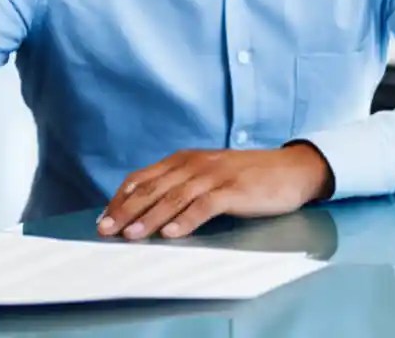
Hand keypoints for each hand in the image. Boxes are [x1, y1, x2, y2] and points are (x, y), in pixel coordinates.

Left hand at [97, 144, 333, 240]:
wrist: (291, 169)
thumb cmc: (246, 176)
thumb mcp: (208, 174)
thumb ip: (181, 185)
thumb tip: (146, 209)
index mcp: (185, 160)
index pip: (143, 177)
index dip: (121, 197)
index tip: (103, 217)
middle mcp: (195, 164)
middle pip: (153, 188)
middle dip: (126, 210)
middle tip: (106, 229)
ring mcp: (215, 176)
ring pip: (175, 197)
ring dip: (150, 217)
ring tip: (132, 235)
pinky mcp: (234, 190)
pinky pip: (205, 205)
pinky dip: (186, 220)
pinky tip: (172, 233)